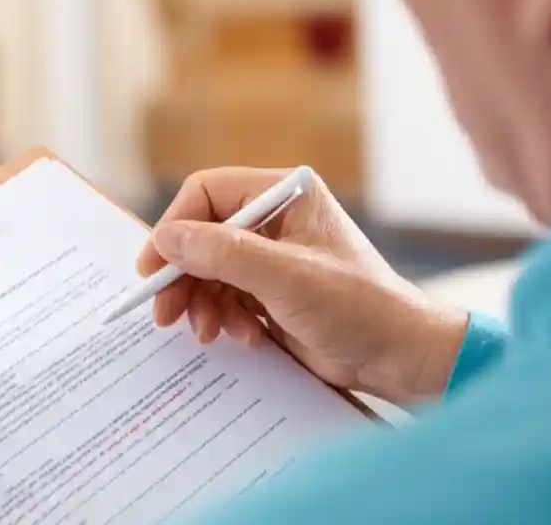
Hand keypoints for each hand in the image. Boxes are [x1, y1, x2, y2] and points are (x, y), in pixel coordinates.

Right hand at [137, 168, 469, 405]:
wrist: (397, 356)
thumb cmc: (356, 305)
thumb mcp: (284, 276)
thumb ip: (222, 253)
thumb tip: (166, 239)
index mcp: (282, 194)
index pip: (206, 194)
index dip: (174, 228)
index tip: (153, 268)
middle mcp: (273, 219)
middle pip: (200, 236)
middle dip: (183, 276)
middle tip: (164, 312)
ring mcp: (270, 257)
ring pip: (207, 271)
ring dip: (202, 303)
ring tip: (209, 332)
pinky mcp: (269, 292)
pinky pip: (224, 297)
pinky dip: (224, 318)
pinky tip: (244, 336)